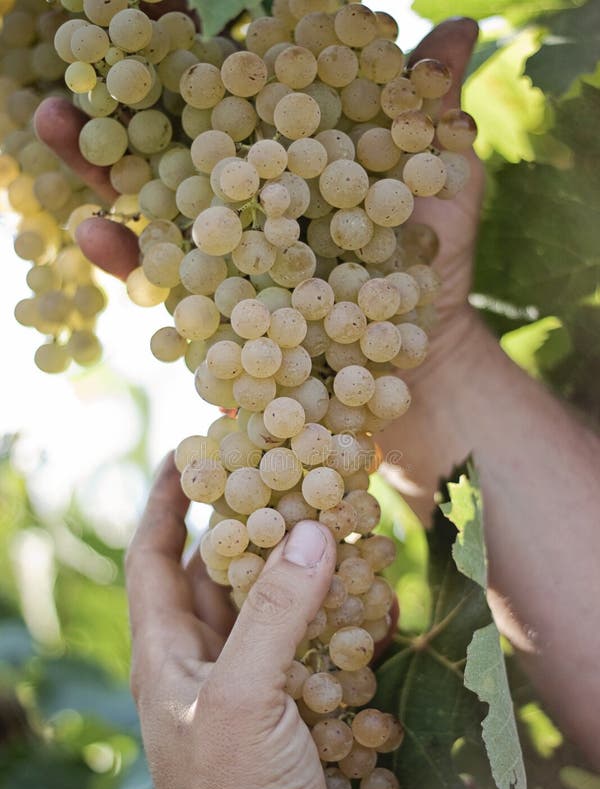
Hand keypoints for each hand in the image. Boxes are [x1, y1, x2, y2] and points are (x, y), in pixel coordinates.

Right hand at [33, 18, 482, 298]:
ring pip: (149, 193)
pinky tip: (92, 227)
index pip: (241, 84)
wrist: (423, 363)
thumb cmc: (434, 267)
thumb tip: (461, 30)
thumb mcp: (444, 183)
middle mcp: (250, 188)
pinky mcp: (208, 304)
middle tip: (90, 41)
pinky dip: (124, 256)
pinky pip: (157, 277)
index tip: (165, 1)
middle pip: (179, 128)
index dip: (203, 44)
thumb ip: (432, 114)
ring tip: (52, 118)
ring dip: (97, 159)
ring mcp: (223, 244)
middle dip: (133, 87)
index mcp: (295, 147)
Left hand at [126, 455, 344, 788]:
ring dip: (303, 569)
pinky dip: (337, 616)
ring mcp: (249, 683)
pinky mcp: (290, 705)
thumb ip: (275, 614)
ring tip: (338, 526)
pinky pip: (312, 642)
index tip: (186, 450)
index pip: (151, 556)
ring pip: (272, 605)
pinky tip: (370, 599)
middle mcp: (203, 660)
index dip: (164, 500)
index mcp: (168, 652)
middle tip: (288, 477)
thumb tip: (310, 532)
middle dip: (251, 525)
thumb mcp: (246, 698)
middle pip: (220, 571)